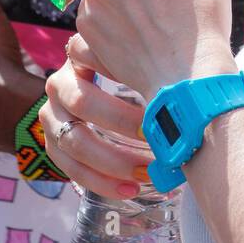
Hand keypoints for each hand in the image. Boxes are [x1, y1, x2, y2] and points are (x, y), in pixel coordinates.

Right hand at [40, 52, 151, 199]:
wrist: (97, 85)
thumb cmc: (131, 67)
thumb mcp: (139, 58)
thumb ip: (154, 61)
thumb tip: (191, 80)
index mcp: (78, 54)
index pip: (94, 61)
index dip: (126, 73)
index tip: (157, 99)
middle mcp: (60, 83)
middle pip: (83, 102)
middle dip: (121, 123)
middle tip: (155, 135)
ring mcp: (51, 115)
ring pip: (73, 142)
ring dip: (111, 162)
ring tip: (146, 173)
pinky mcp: (53, 143)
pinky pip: (69, 168)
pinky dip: (100, 182)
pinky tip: (129, 189)